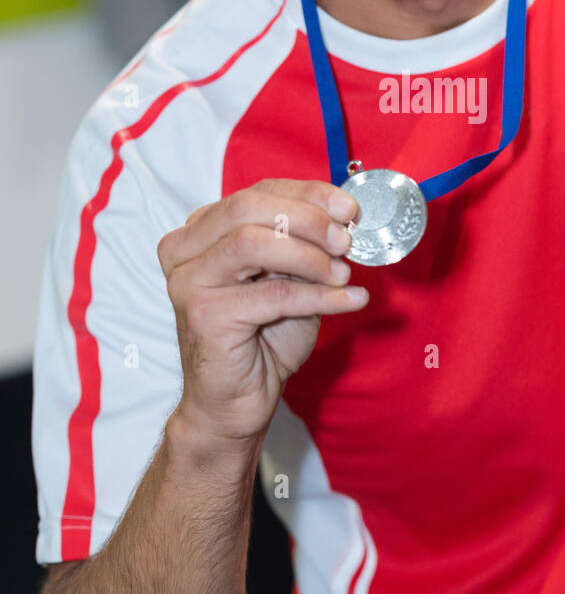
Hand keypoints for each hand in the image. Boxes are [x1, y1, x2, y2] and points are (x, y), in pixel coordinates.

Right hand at [157, 179, 367, 440]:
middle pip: (248, 207)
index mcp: (202, 230)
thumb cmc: (263, 338)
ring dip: (310, 257)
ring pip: (254, 243)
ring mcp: (188, 281)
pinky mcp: (204, 315)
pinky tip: (348, 300)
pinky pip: (272, 294)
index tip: (350, 209)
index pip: (258, 192)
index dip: (309, 194)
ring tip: (342, 275)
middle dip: (308, 219)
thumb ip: (304, 246)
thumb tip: (344, 220)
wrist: (236, 402)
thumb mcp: (289, 278)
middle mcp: (185, 249)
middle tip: (346, 241)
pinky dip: (319, 296)